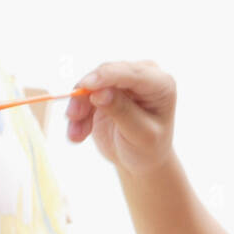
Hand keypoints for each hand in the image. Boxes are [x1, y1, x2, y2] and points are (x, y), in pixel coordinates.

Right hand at [65, 60, 175, 174]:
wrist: (141, 161)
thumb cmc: (148, 149)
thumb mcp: (141, 136)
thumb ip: (122, 112)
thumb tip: (99, 93)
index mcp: (160, 83)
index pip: (131, 72)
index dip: (107, 76)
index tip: (86, 85)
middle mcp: (141, 76)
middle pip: (107, 74)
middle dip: (87, 94)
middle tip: (72, 117)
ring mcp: (121, 81)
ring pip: (91, 84)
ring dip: (79, 108)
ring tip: (75, 135)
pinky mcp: (103, 89)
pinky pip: (83, 95)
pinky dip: (78, 115)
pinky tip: (77, 135)